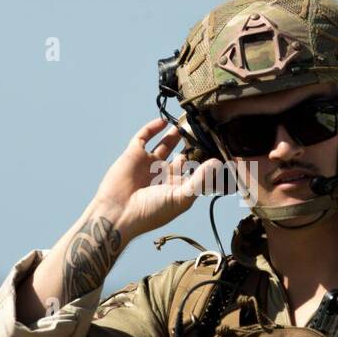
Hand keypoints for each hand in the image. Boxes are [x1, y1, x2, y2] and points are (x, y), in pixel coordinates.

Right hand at [92, 118, 223, 240]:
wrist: (118, 213)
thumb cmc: (150, 212)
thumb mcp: (180, 198)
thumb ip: (199, 180)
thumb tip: (217, 162)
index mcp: (176, 187)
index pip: (195, 171)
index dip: (205, 160)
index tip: (219, 148)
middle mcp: (164, 175)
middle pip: (182, 155)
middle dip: (193, 145)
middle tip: (205, 130)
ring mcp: (149, 164)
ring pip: (165, 144)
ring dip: (175, 134)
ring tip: (188, 123)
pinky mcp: (134, 154)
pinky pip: (144, 137)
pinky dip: (153, 128)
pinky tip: (164, 122)